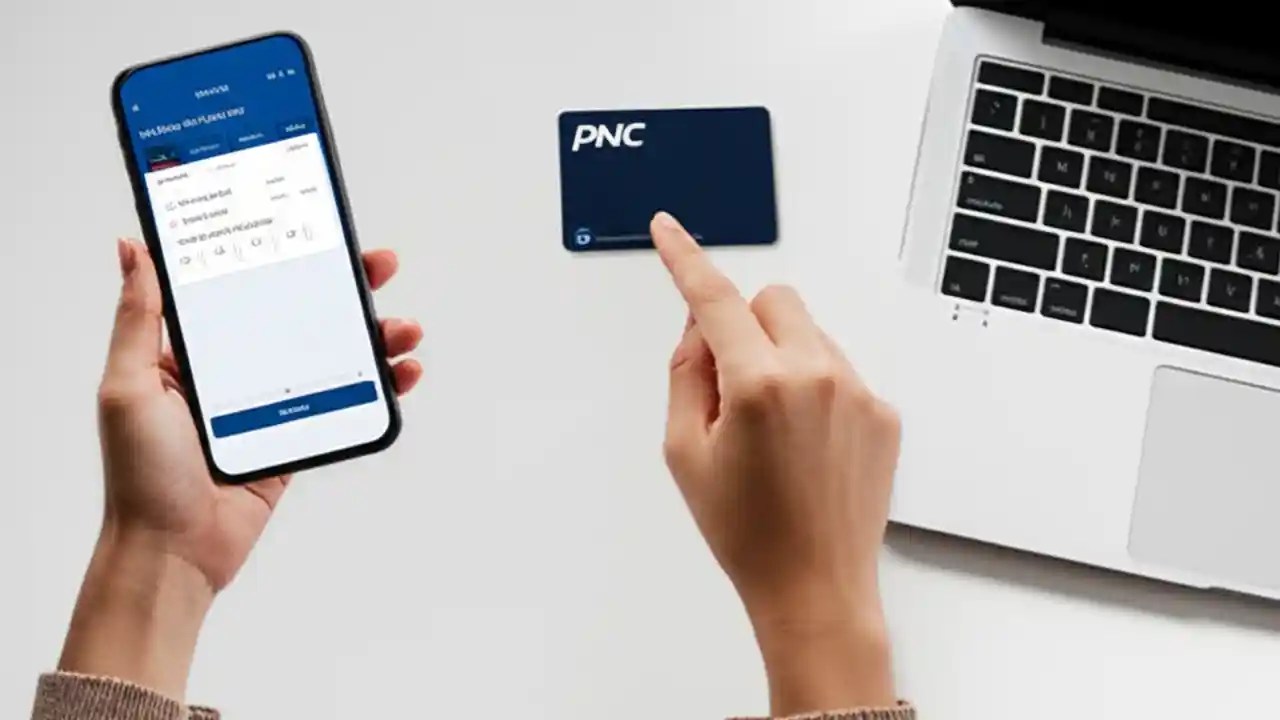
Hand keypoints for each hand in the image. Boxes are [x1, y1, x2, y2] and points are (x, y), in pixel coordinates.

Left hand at [58, 238, 423, 699]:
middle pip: (301, 314)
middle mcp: (235, 371)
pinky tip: (401, 374)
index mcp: (194, 352)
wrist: (174, 552)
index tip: (316, 233)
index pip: (247, 289)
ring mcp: (270, 404)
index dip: (284, 258)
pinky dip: (378, 386)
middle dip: (345, 288)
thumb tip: (132, 249)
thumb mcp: (128, 386)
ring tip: (402, 329)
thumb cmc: (141, 475)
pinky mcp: (296, 438)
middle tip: (377, 266)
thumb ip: (138, 318)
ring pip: (333, 356)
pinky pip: (344, 403)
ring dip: (374, 338)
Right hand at [651, 212, 901, 715]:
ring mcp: (858, 392)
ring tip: (774, 430)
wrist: (815, 588)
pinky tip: (807, 444)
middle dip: (744, 323)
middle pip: (773, 299)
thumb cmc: (747, 532)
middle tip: (729, 384)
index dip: (686, 259)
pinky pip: (840, 369)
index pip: (714, 299)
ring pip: (809, 332)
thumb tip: (699, 324)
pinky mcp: (884, 412)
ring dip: (782, 355)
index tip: (670, 230)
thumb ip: (686, 372)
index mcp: (759, 386)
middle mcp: (816, 376)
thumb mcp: (685, 452)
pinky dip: (816, 387)